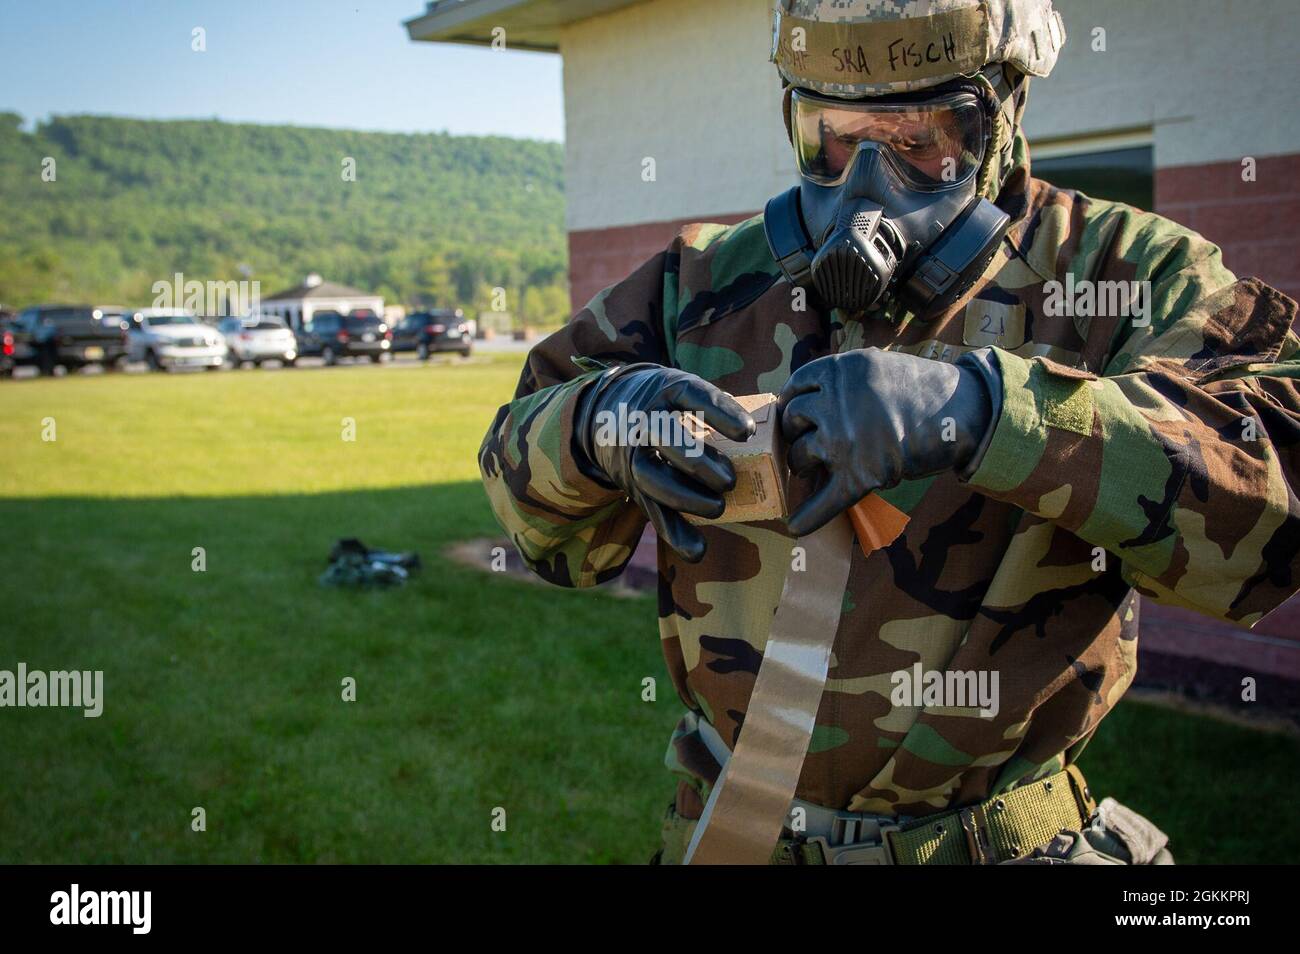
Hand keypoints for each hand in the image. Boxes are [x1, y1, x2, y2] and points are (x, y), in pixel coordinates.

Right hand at [575, 364, 755, 561]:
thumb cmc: (668, 404)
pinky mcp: (633, 486)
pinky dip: (675, 534)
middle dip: (698, 464)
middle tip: (730, 481)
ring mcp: (634, 455)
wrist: (610, 413)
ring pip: (653, 479)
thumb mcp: (685, 389)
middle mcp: (645, 420)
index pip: (692, 395)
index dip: (720, 413)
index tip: (748, 432)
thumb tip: (776, 426)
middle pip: (666, 439)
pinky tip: (698, 550)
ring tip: (719, 509)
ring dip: (687, 499)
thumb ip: (718, 406)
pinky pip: (652, 511)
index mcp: (667, 390)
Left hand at [777, 348, 994, 535]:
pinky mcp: (859, 475)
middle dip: (795, 433)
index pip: (796, 386)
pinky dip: (808, 516)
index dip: (792, 402)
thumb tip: (806, 402)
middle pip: (793, 420)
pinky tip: (795, 526)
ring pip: (800, 455)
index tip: (793, 413)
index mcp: (840, 371)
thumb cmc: (922, 391)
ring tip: (811, 469)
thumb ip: (842, 381)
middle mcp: (835, 402)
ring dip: (801, 465)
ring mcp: (844, 439)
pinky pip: (824, 500)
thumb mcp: (875, 368)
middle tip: (805, 442)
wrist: (962, 413)